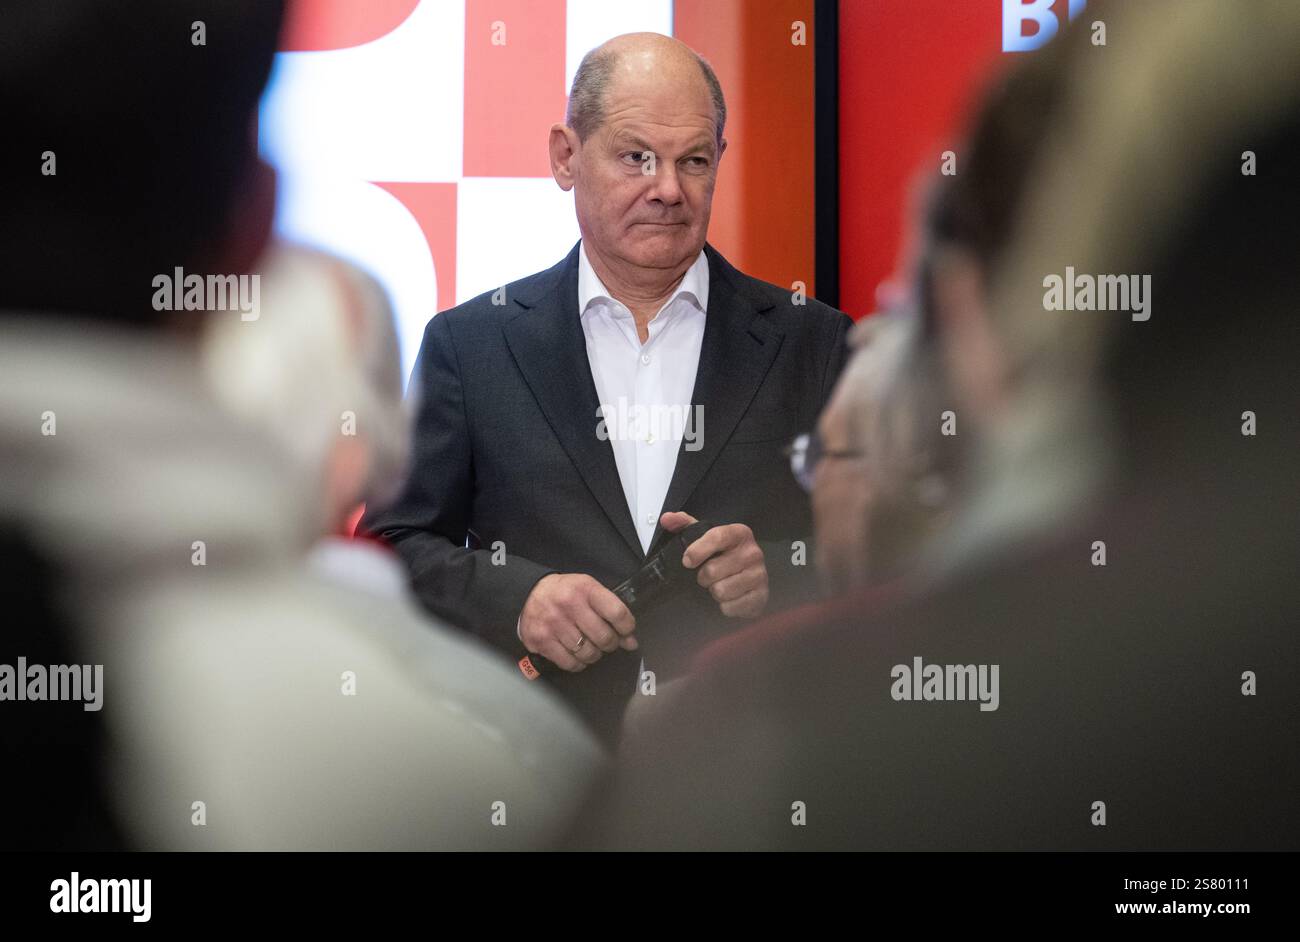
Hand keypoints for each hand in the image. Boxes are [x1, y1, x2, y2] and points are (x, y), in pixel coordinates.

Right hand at [519, 573, 636, 671]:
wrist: (530, 593)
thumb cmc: (566, 593)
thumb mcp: (590, 591)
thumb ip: (611, 613)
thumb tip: (631, 642)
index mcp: (586, 589)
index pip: (617, 613)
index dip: (627, 627)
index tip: (626, 632)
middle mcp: (569, 605)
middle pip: (604, 638)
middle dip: (610, 644)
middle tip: (606, 642)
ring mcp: (554, 624)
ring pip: (588, 654)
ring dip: (594, 655)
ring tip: (590, 646)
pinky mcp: (541, 641)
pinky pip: (570, 664)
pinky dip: (578, 664)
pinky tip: (576, 654)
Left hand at [659, 512, 768, 617]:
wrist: (749, 580)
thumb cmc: (724, 557)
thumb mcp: (704, 536)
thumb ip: (684, 525)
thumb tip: (667, 519)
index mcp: (739, 534)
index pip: (717, 537)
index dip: (697, 550)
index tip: (686, 561)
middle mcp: (753, 553)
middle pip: (713, 570)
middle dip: (703, 578)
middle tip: (706, 577)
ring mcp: (759, 575)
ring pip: (720, 590)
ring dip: (713, 592)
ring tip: (718, 586)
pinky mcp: (761, 597)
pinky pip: (731, 606)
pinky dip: (725, 606)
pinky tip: (728, 598)